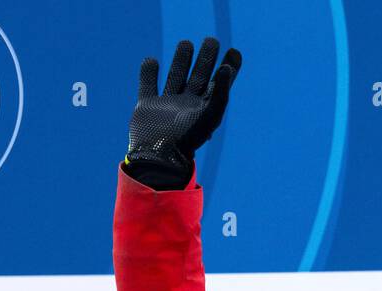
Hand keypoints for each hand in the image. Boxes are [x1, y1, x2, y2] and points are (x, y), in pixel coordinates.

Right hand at [125, 37, 241, 188]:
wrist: (160, 157)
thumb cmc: (188, 139)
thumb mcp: (210, 115)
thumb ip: (221, 91)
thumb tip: (226, 67)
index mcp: (203, 108)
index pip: (219, 83)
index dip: (229, 68)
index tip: (234, 52)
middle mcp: (187, 105)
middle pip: (198, 76)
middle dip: (205, 58)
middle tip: (211, 41)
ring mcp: (166, 105)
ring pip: (175, 76)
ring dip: (181, 60)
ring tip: (186, 43)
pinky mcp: (147, 107)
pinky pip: (147, 85)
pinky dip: (148, 72)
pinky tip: (152, 61)